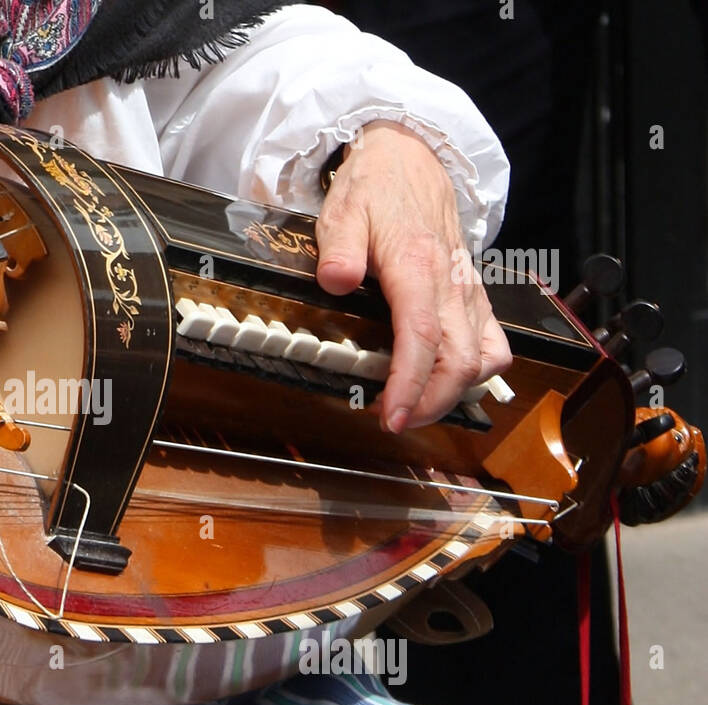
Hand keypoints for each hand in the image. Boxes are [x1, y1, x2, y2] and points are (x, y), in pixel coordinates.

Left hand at [315, 120, 511, 432]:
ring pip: (484, 355)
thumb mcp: (343, 209)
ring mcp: (468, 289)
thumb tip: (336, 279)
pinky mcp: (474, 293)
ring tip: (417, 409)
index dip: (410, 384)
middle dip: (433, 402)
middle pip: (461, 358)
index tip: (391, 415)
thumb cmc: (375, 187)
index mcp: (418, 265)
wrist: (409, 157)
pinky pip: (494, 340)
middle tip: (396, 422)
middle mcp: (451, 282)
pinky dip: (478, 370)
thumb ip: (339, 247)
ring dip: (456, 392)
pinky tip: (449, 381)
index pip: (422, 337)